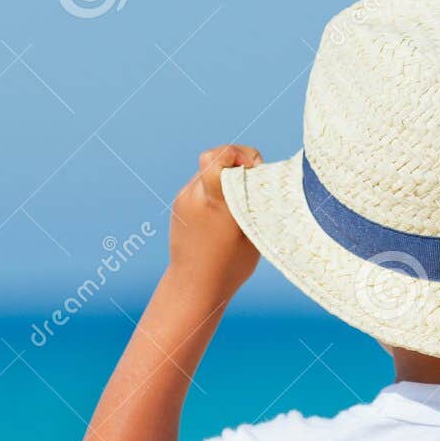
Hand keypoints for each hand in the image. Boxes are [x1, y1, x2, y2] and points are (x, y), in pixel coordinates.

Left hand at [168, 143, 262, 297]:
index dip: (240, 154)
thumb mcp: (253, 233)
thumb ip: (253, 201)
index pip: (220, 156)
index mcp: (216, 202)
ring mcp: (184, 198)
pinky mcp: (178, 203)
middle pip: (215, 157)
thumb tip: (261, 177)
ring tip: (235, 202)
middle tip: (249, 184)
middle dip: (236, 163)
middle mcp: (195, 196)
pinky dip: (214, 189)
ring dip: (224, 176)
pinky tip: (222, 212)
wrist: (194, 286)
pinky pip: (200, 183)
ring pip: (207, 168)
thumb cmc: (231, 265)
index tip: (253, 170)